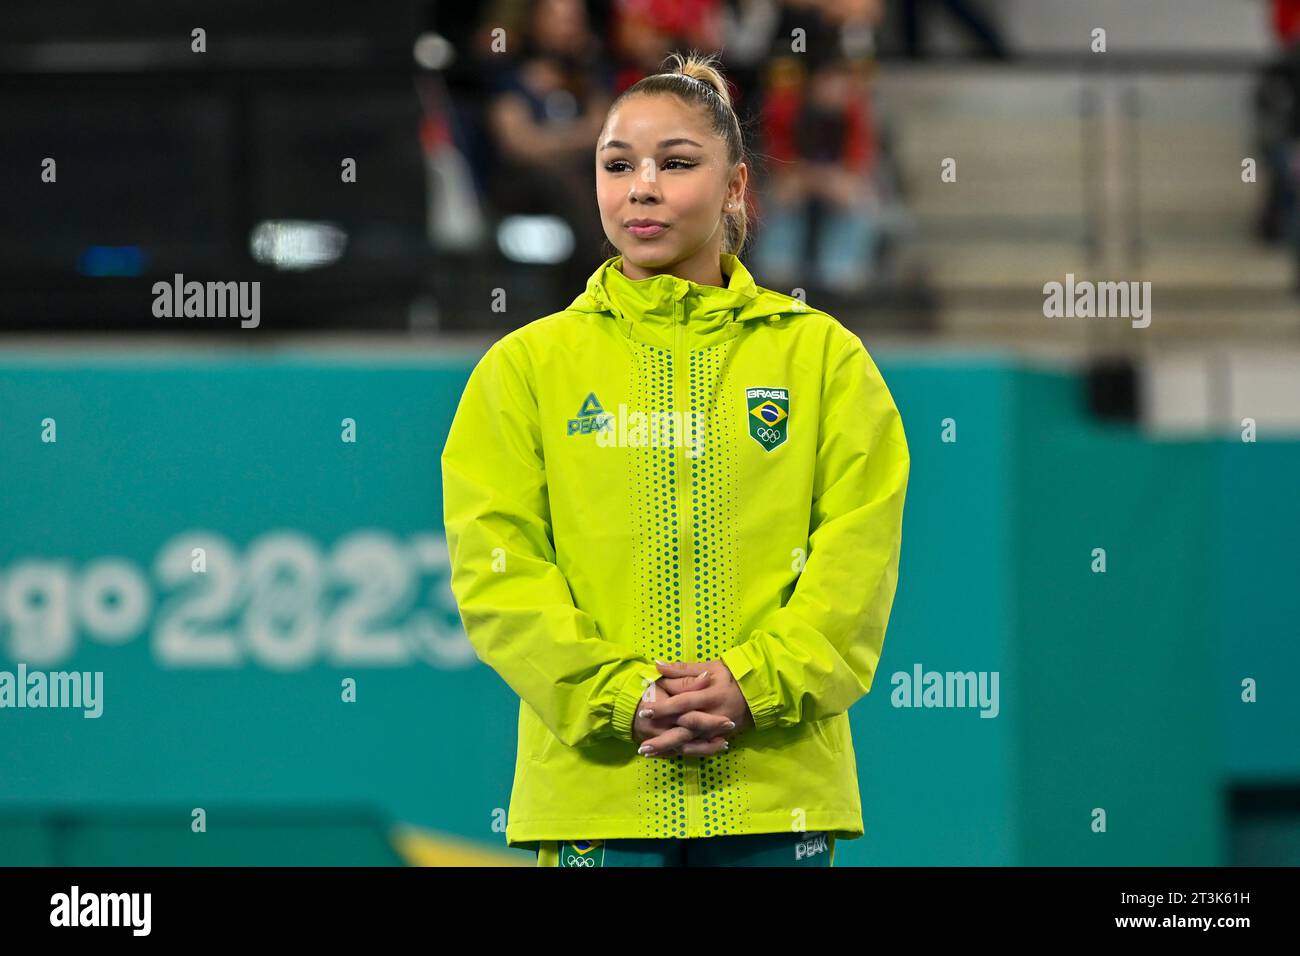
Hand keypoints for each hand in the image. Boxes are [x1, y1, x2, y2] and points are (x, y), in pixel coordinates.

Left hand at [633, 660, 753, 757]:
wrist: (758, 691)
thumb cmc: (731, 676)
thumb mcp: (710, 667)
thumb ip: (682, 669)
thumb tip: (658, 665)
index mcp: (709, 696)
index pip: (682, 703)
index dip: (663, 708)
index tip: (644, 710)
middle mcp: (713, 716)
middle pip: (684, 730)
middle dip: (662, 738)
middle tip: (642, 745)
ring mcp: (717, 730)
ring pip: (690, 742)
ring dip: (669, 749)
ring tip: (648, 754)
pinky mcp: (721, 737)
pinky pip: (702, 749)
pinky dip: (685, 753)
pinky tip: (669, 755)